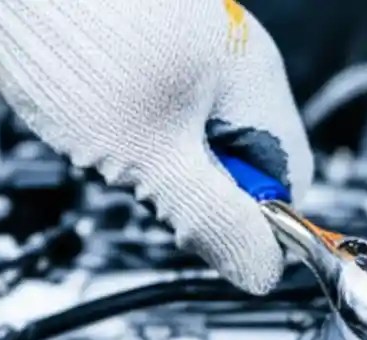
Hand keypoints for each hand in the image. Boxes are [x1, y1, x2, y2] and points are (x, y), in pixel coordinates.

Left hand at [0, 0, 312, 293]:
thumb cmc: (76, 50)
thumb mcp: (153, 159)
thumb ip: (213, 219)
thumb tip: (260, 267)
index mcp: (254, 81)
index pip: (290, 180)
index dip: (254, 220)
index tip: (208, 227)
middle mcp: (233, 56)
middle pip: (241, 159)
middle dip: (195, 184)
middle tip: (145, 178)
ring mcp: (192, 45)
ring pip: (195, 136)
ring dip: (156, 155)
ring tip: (110, 140)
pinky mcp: (151, 45)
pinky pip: (159, 107)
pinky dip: (130, 125)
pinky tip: (95, 119)